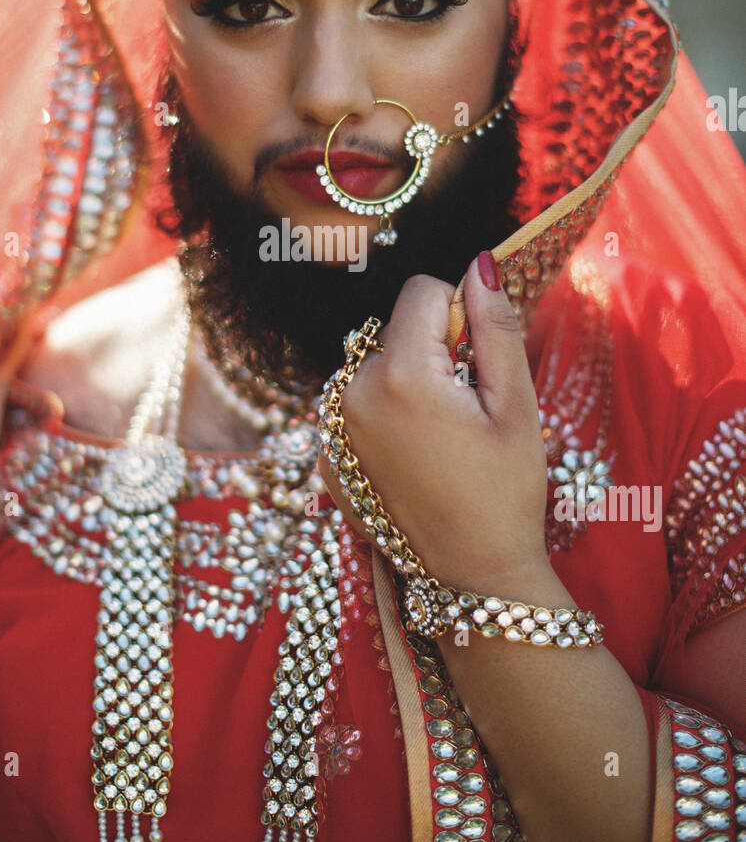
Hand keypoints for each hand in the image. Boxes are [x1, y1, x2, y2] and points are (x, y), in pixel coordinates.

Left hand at [317, 254, 550, 593]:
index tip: (478, 365)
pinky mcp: (326, 457)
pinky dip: (382, 416)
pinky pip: (355, 405)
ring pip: (374, 366)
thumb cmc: (506, 493)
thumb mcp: (515, 407)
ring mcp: (331, 429)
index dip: (459, 317)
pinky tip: (412, 457)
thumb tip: (480, 264)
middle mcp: (351, 395)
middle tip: (462, 411)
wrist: (472, 577)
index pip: (421, 291)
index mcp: (401, 376)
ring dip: (405, 381)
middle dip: (431, 351)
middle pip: (394, 330)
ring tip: (438, 438)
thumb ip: (495, 327)